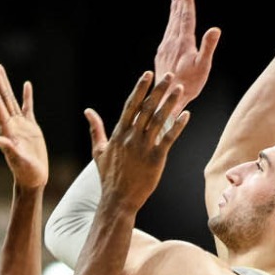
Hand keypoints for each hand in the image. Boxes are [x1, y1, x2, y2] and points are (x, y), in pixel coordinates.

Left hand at [0, 58, 46, 190]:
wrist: (33, 178)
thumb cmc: (25, 172)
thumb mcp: (17, 161)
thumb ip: (8, 149)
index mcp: (7, 129)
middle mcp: (11, 124)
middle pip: (2, 96)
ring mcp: (21, 125)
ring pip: (12, 98)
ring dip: (6, 83)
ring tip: (1, 68)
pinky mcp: (31, 128)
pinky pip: (28, 108)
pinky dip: (27, 96)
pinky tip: (26, 85)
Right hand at [85, 71, 189, 213]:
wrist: (118, 200)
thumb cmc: (109, 177)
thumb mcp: (98, 151)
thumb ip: (95, 129)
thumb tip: (87, 111)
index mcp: (118, 133)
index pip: (130, 105)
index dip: (140, 89)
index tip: (148, 74)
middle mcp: (131, 137)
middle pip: (146, 108)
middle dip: (158, 90)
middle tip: (169, 76)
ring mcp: (143, 147)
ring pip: (158, 120)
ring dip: (169, 103)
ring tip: (179, 89)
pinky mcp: (155, 159)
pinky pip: (168, 138)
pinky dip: (178, 126)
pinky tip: (186, 115)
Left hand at [152, 0, 220, 104]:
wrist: (166, 98)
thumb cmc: (188, 84)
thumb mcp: (203, 66)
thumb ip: (208, 46)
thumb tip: (215, 28)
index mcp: (184, 42)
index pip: (186, 16)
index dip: (187, 1)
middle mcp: (172, 42)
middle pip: (177, 17)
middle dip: (181, 1)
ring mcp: (165, 48)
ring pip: (170, 25)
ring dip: (174, 11)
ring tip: (175, 0)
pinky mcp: (161, 56)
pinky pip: (166, 34)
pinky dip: (170, 25)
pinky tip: (170, 26)